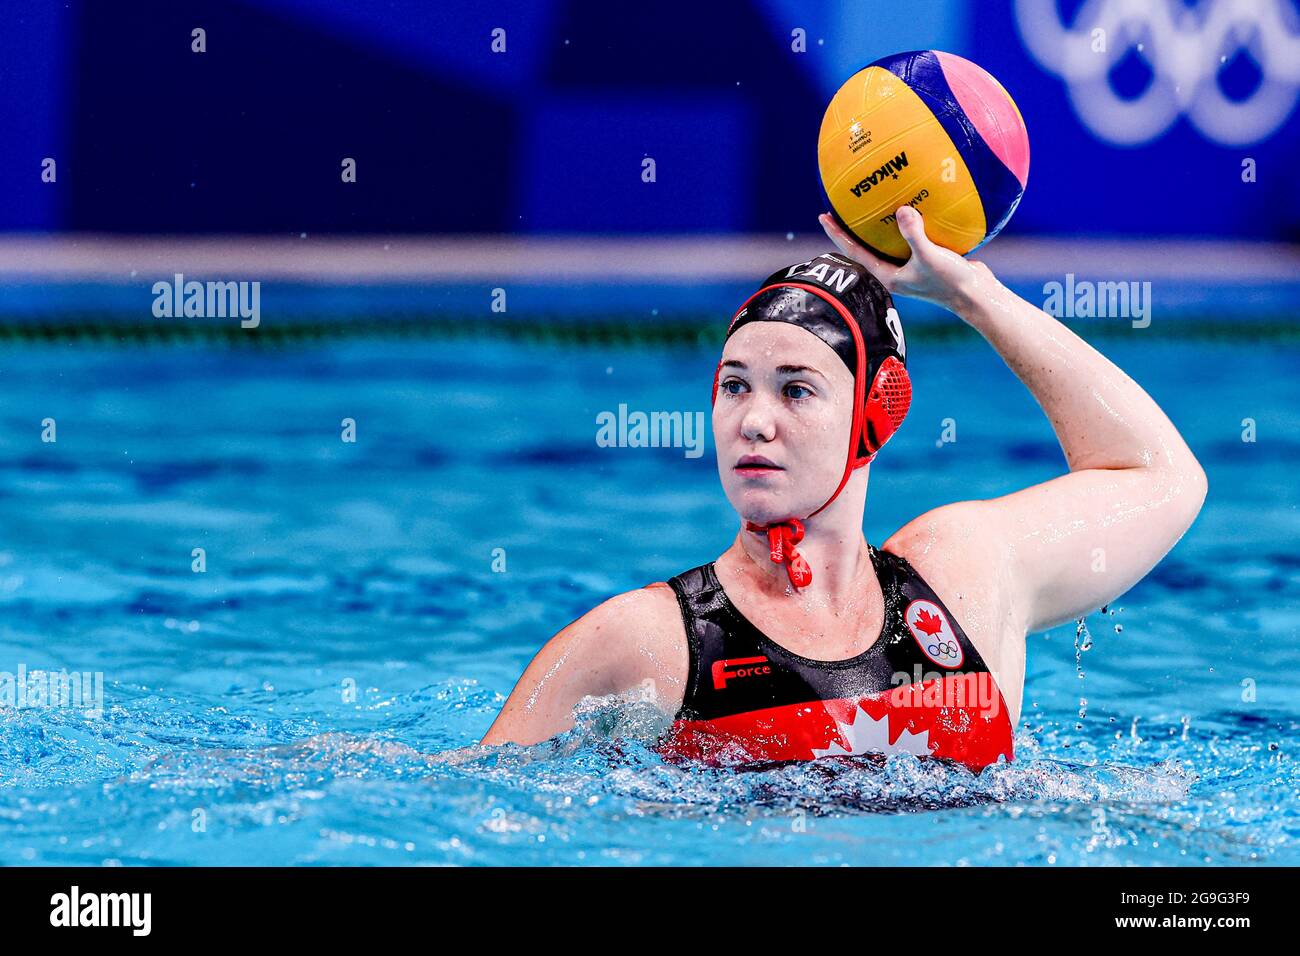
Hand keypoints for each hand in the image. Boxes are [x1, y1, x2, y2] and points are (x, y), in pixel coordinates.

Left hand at [818, 206, 992, 314]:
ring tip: (870, 203)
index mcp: (887, 275)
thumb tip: (902, 209)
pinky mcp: (924, 259)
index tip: (823, 216)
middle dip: (851, 229)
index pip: (854, 252)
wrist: (977, 295)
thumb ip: (914, 235)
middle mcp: (894, 272)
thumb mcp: (931, 257)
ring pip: (886, 242)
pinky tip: (909, 204)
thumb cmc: (951, 282)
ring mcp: (909, 266)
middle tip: (839, 206)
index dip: (838, 234)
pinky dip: (906, 222)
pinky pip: (908, 237)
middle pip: (865, 247)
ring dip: (877, 225)